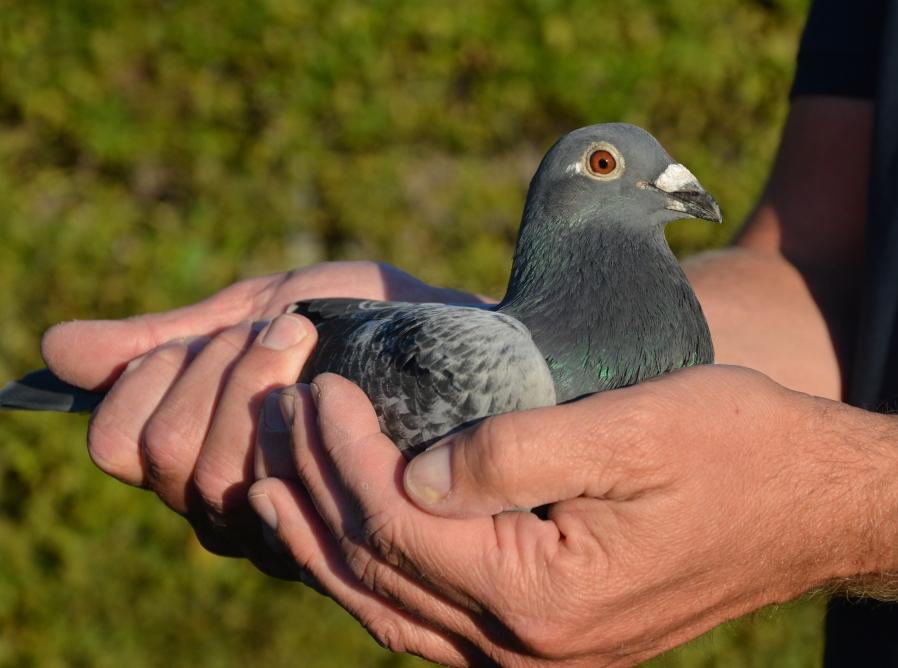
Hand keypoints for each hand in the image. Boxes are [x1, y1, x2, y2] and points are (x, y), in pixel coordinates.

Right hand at [42, 261, 484, 575]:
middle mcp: (227, 499)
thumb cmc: (351, 323)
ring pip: (210, 468)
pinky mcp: (329, 523)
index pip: (118, 446)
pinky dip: (281, 402)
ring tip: (304, 339)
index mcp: (197, 450)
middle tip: (281, 328)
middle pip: (166, 454)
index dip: (150, 381)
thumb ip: (163, 340)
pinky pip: (270, 480)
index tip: (215, 330)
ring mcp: (280, 516)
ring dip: (251, 378)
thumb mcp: (250, 313)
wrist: (443, 333)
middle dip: (216, 368)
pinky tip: (325, 377)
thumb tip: (57, 349)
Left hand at [249, 367, 875, 663]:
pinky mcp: (548, 633)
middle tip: (272, 424)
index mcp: (546, 596)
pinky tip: (348, 530)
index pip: (397, 528)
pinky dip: (376, 570)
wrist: (816, 504)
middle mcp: (530, 646)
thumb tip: (410, 476)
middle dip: (312, 494)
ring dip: (325, 540)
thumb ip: (515, 455)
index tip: (317, 387)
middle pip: (379, 574)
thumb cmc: (737, 449)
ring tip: (273, 482)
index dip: (341, 456)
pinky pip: (433, 616)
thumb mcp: (633, 429)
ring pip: (392, 609)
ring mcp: (538, 652)